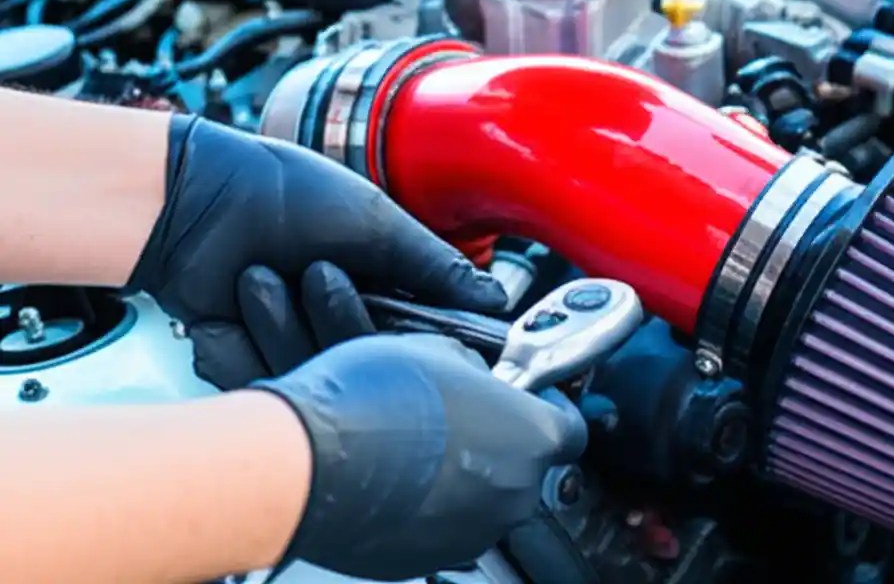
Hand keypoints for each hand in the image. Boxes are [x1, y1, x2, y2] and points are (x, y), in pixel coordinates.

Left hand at [126, 115, 506, 384]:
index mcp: (380, 291)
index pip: (419, 341)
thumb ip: (437, 267)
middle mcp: (340, 326)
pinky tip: (225, 308)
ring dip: (279, 322)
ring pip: (310, 377)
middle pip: (365, 368)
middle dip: (336, 320)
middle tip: (316, 271)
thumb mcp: (375, 223)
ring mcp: (291, 347)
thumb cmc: (282, 194)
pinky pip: (257, 385)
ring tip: (257, 273)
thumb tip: (499, 301)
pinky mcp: (243, 365)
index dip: (418, 343)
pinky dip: (238, 347)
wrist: (190, 201)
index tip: (411, 329)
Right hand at [252, 334, 587, 579]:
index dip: (547, 410)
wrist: (306, 463)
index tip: (526, 401)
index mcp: (532, 436)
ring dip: (459, 480)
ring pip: (483, 502)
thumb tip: (474, 374)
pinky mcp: (429, 560)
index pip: (572, 428)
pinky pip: (442, 530)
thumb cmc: (369, 400)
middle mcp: (514, 493)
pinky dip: (425, 510)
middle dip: (496, 445)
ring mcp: (474, 534)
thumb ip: (472, 367)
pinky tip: (391, 481)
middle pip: (525, 468)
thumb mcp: (435, 349)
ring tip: (410, 449)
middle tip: (453, 420)